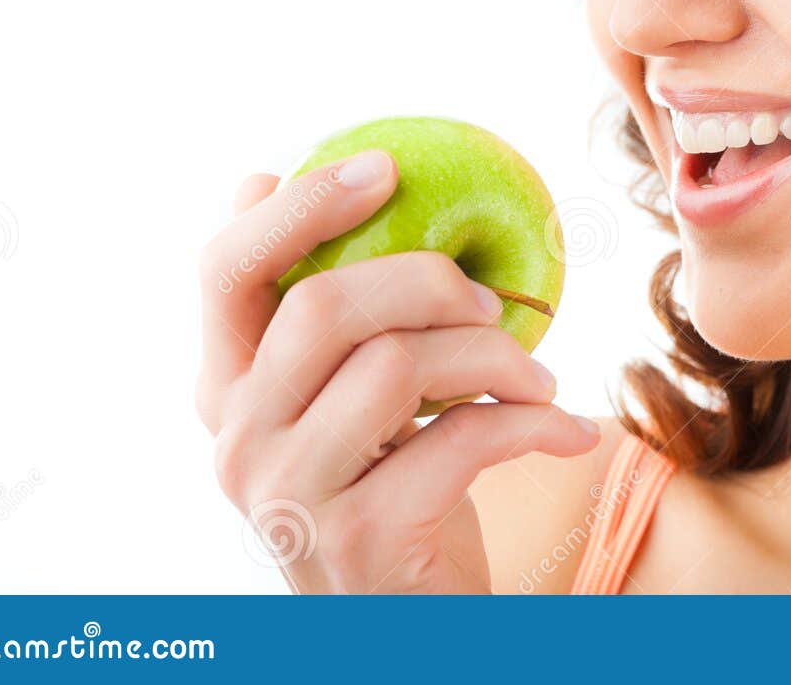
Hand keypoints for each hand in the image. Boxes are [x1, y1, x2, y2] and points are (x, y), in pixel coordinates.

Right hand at [196, 150, 599, 592]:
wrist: (412, 623)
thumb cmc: (392, 487)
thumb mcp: (348, 402)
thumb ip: (326, 319)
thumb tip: (278, 175)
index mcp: (226, 390)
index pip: (224, 270)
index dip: (299, 205)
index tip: (383, 167)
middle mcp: (237, 441)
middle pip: (322, 305)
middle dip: (427, 280)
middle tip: (491, 300)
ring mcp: (291, 494)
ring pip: (397, 366)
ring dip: (496, 356)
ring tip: (539, 377)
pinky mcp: (362, 537)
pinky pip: (462, 438)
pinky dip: (534, 422)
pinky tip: (566, 431)